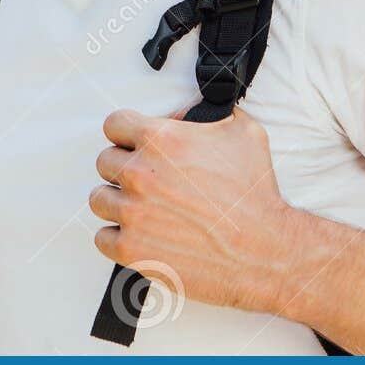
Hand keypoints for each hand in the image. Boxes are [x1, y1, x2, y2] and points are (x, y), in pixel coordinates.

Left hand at [89, 107, 302, 314]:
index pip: (114, 125)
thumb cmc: (256, 195)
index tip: (134, 144)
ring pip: (99, 199)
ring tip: (142, 208)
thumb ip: (208, 113)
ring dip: (117, 201)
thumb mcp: (242, 131)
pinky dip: (117, 237)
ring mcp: (133, 213)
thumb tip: (185, 112)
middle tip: (147, 180)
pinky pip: (102, 237)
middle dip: (124, 168)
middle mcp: (140, 174)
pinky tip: (140, 234)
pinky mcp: (132, 250)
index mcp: (160, 139)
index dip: (126, 134)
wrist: (266, 252)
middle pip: (105, 162)